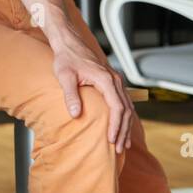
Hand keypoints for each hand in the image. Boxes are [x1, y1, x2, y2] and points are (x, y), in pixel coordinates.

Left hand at [51, 26, 133, 152]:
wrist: (68, 43)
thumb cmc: (65, 58)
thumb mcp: (64, 76)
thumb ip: (70, 95)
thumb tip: (75, 114)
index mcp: (106, 79)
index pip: (116, 107)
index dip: (115, 126)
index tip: (111, 140)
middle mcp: (115, 80)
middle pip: (126, 110)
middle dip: (123, 130)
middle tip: (120, 149)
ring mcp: (116, 81)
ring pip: (127, 107)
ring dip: (125, 126)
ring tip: (123, 143)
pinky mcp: (112, 82)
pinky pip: (123, 102)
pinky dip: (124, 116)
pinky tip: (121, 127)